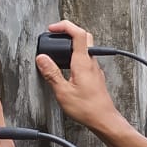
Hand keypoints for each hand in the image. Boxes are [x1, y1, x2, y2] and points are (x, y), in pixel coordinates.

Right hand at [36, 20, 125, 135]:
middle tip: (56, 36)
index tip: (52, 29)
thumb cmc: (87, 108)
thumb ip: (51, 73)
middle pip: (84, 37)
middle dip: (68, 32)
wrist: (104, 120)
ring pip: (85, 48)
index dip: (64, 26)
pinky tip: (68, 67)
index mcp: (83, 62)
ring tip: (59, 51)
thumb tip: (42, 59)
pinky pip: (86, 60)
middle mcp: (91, 63)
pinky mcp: (95, 77)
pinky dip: (75, 57)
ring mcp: (95, 69)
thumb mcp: (63, 91)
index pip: (78, 33)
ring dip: (72, 45)